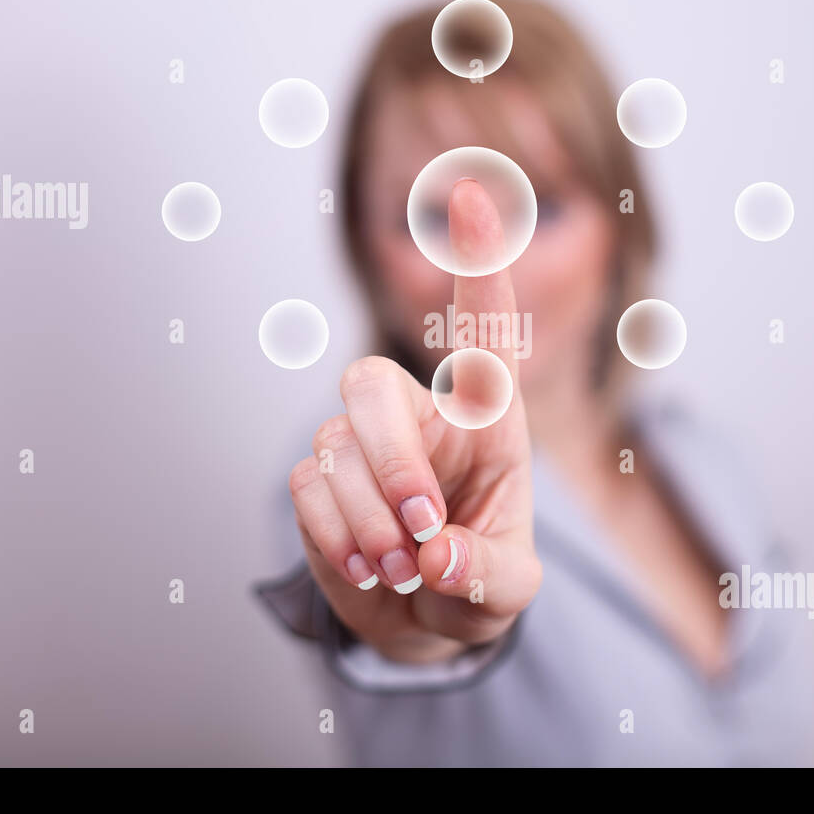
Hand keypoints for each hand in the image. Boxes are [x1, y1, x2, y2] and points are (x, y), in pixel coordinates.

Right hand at [286, 179, 539, 662]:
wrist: (422, 621)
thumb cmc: (478, 581)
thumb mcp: (506, 589)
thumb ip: (486, 574)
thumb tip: (436, 556)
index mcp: (484, 419)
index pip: (482, 332)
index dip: (477, 266)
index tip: (470, 193)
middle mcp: (417, 414)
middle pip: (371, 384)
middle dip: (391, 462)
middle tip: (422, 532)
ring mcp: (359, 442)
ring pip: (333, 450)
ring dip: (370, 524)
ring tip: (403, 569)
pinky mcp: (317, 479)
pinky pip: (307, 490)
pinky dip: (336, 538)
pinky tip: (367, 566)